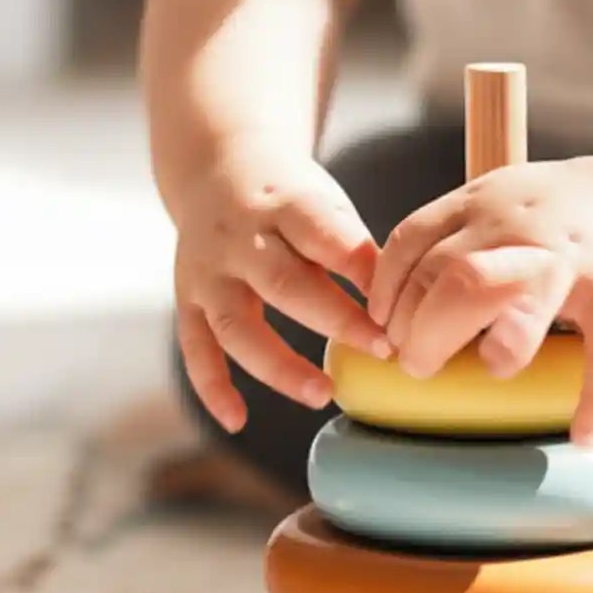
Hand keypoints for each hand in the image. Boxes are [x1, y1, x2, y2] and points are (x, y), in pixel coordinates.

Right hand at [171, 142, 391, 431]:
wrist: (217, 171)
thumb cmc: (289, 199)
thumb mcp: (324, 203)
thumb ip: (353, 250)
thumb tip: (404, 307)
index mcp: (283, 204)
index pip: (324, 235)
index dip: (362, 271)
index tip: (399, 305)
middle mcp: (240, 239)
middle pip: (283, 283)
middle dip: (335, 320)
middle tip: (382, 351)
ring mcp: (208, 273)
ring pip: (237, 325)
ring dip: (279, 366)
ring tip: (323, 395)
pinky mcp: (188, 300)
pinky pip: (196, 349)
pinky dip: (213, 388)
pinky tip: (238, 422)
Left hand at [368, 156, 592, 444]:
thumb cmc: (560, 217)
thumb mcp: (497, 206)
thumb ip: (451, 244)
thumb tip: (392, 318)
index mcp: (479, 205)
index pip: (410, 243)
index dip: (386, 293)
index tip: (383, 330)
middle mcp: (518, 227)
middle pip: (451, 276)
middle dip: (421, 331)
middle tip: (419, 366)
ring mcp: (570, 259)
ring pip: (516, 303)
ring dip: (495, 350)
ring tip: (494, 370)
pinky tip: (584, 436)